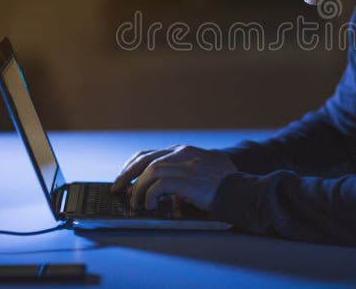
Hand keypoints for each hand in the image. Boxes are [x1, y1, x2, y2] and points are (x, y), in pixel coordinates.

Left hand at [111, 145, 236, 210]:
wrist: (239, 188)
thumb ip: (184, 170)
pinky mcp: (185, 180)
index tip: (124, 176)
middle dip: (126, 174)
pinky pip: (158, 187)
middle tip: (117, 188)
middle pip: (144, 160)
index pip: (150, 153)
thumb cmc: (224, 182)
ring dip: (138, 189)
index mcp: (184, 150)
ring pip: (149, 172)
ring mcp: (183, 165)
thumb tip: (163, 186)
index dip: (133, 165)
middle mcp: (181, 153)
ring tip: (135, 202)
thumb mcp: (202, 168)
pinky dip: (150, 197)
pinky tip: (151, 206)